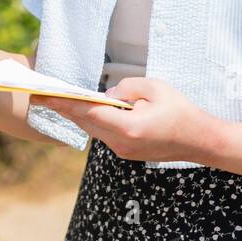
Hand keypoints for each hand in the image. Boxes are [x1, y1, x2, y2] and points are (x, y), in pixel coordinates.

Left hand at [30, 77, 230, 163]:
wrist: (200, 141)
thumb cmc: (181, 111)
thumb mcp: (155, 87)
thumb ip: (126, 87)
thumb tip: (107, 96)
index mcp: (128, 127)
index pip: (87, 112)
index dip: (63, 103)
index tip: (42, 96)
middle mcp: (121, 143)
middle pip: (85, 122)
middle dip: (63, 108)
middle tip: (41, 94)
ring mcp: (123, 151)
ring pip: (93, 129)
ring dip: (77, 115)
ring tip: (57, 100)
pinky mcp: (127, 153)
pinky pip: (103, 134)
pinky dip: (92, 121)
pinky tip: (85, 110)